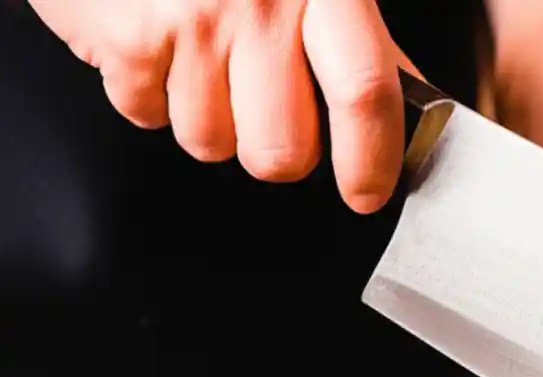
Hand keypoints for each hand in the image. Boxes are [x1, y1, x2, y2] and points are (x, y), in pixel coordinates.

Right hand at [27, 0, 411, 213]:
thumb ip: (363, 42)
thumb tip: (413, 106)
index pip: (367, 92)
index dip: (371, 159)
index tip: (367, 191)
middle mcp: (262, 0)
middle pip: (282, 150)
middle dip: (276, 153)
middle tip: (266, 112)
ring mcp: (192, 18)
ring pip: (211, 142)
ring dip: (208, 120)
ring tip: (204, 61)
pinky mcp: (128, 36)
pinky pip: (147, 115)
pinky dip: (148, 93)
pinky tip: (160, 46)